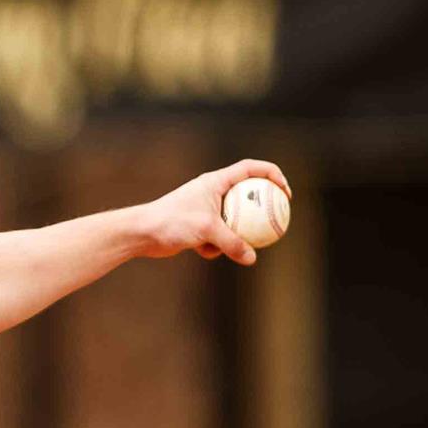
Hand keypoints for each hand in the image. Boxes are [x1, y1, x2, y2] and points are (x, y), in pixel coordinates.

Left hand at [134, 159, 290, 265]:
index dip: (272, 175)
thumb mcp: (206, 230)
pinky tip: (202, 252)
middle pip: (246, 195)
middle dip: (262, 209)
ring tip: (241, 247)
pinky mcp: (198, 227)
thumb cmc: (171, 222)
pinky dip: (214, 246)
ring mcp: (205, 210)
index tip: (286, 193)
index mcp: (215, 181)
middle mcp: (211, 192)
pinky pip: (217, 237)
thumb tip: (251, 258)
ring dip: (236, 235)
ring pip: (234, 220)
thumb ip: (232, 243)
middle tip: (278, 221)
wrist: (141, 233)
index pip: (251, 168)